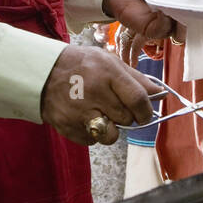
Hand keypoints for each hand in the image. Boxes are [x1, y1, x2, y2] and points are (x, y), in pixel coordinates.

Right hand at [41, 46, 158, 145]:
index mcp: (107, 72)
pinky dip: (92, 133)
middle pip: (127, 119)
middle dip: (126, 116)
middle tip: (115, 107)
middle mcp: (94, 92)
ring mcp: (80, 112)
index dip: (146, 111)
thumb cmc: (81, 65)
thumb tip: (160, 94)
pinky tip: (84, 117)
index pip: (138, 99)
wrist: (42, 72)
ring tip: (101, 114)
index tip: (144, 113)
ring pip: (111, 136)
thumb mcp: (108, 61)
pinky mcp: (68, 127)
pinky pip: (92, 140)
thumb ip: (136, 78)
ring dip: (110, 129)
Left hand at [104, 0, 202, 65]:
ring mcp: (164, 26)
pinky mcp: (151, 31)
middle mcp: (175, 19)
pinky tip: (161, 11)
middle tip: (197, 10)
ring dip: (179, 21)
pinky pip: (164, 31)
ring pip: (179, 32)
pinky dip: (164, 21)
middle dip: (195, 20)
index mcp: (182, 6)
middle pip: (192, 27)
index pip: (198, 14)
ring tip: (174, 7)